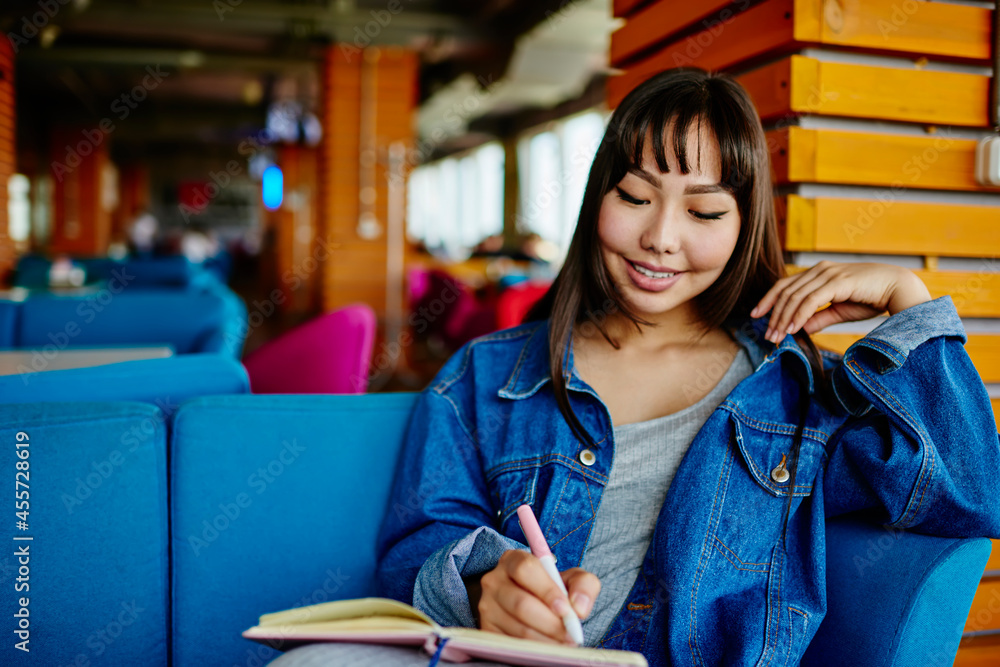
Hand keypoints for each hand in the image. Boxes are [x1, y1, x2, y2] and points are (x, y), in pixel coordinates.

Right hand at [469, 549, 599, 644]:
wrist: (533, 603)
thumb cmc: (552, 589)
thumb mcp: (571, 579)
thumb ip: (583, 585)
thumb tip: (578, 608)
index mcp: (512, 560)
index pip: (526, 569)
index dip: (547, 590)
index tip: (566, 610)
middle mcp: (494, 580)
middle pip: (521, 604)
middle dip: (551, 624)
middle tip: (571, 634)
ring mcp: (487, 606)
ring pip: (518, 628)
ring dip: (546, 640)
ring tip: (564, 642)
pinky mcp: (486, 629)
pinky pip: (511, 644)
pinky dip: (534, 650)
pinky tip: (548, 647)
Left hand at [750, 261, 930, 343]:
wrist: (899, 288)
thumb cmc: (871, 298)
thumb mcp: (838, 311)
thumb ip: (818, 318)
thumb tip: (799, 329)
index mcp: (818, 273)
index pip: (785, 285)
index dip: (768, 300)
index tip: (756, 316)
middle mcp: (820, 270)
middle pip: (785, 292)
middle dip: (773, 315)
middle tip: (767, 335)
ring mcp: (828, 273)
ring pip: (795, 297)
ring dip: (783, 319)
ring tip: (776, 337)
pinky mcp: (838, 281)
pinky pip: (811, 300)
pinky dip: (798, 315)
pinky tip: (792, 329)